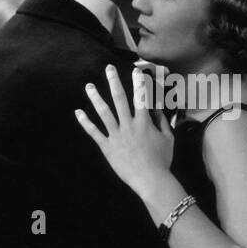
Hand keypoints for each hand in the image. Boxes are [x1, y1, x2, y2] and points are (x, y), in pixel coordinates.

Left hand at [75, 64, 174, 194]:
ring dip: (96, 98)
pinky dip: (85, 122)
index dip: (138, 82)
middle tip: (108, 68)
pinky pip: (94, 132)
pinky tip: (78, 112)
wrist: (150, 179)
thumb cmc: (161, 160)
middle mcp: (129, 126)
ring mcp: (116, 136)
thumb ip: (162, 121)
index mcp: (144, 122)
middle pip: (120, 99)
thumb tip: (158, 108)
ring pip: (104, 113)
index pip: (141, 97)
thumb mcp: (167, 138)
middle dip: (114, 82)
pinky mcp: (107, 147)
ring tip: (89, 86)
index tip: (135, 70)